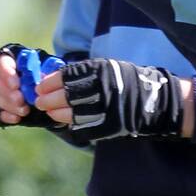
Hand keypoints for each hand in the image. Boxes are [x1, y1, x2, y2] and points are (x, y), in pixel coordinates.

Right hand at [0, 44, 58, 128]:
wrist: (41, 90)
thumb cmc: (40, 74)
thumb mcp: (42, 68)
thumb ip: (41, 69)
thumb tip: (44, 75)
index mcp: (9, 62)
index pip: (1, 63)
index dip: (6, 73)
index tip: (16, 84)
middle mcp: (0, 76)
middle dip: (8, 92)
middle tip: (20, 99)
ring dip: (10, 105)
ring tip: (24, 110)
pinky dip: (8, 116)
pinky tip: (17, 118)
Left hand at [39, 58, 185, 141]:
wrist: (155, 100)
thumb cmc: (125, 80)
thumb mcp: (106, 68)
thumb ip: (84, 73)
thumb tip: (54, 78)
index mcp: (100, 71)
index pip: (66, 76)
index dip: (49, 83)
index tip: (39, 87)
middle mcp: (101, 89)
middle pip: (66, 96)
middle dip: (48, 100)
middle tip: (39, 102)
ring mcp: (106, 109)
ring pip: (72, 113)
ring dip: (57, 113)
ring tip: (50, 112)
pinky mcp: (110, 126)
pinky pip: (85, 127)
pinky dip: (73, 125)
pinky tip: (67, 121)